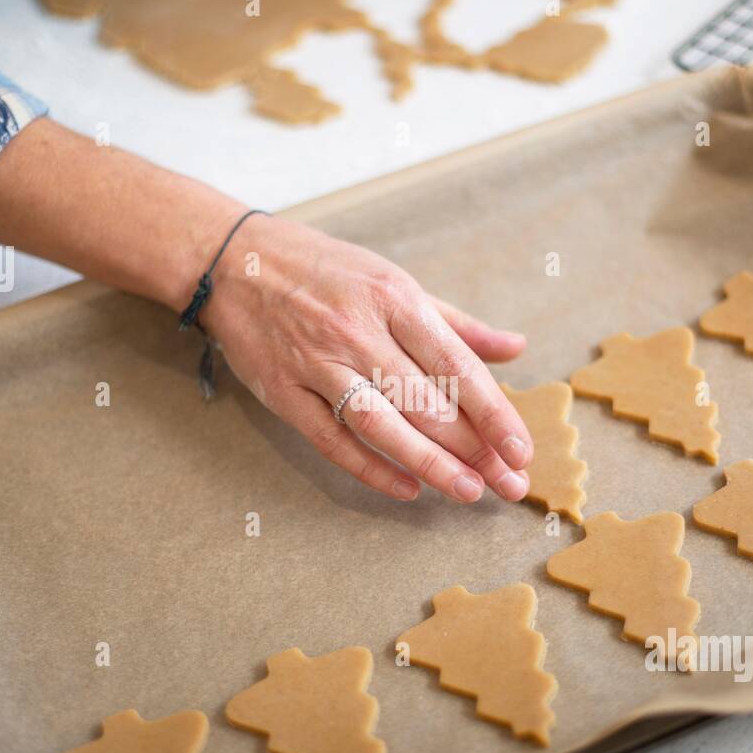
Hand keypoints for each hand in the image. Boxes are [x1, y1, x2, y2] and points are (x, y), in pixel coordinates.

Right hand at [0, 121, 529, 501]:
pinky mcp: (283, 390)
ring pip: (384, 425)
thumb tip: (514, 347)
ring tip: (469, 492)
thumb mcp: (394, 281)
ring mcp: (318, 364)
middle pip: (429, 403)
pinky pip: (332, 439)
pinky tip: (406, 488)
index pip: (458, 367)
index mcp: (395, 300)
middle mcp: (360, 332)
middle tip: (511, 486)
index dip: (495, 413)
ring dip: (432, 464)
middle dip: (477, 450)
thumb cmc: (322, 269)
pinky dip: (371, 468)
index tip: (522, 450)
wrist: (231, 259)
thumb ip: (456, 322)